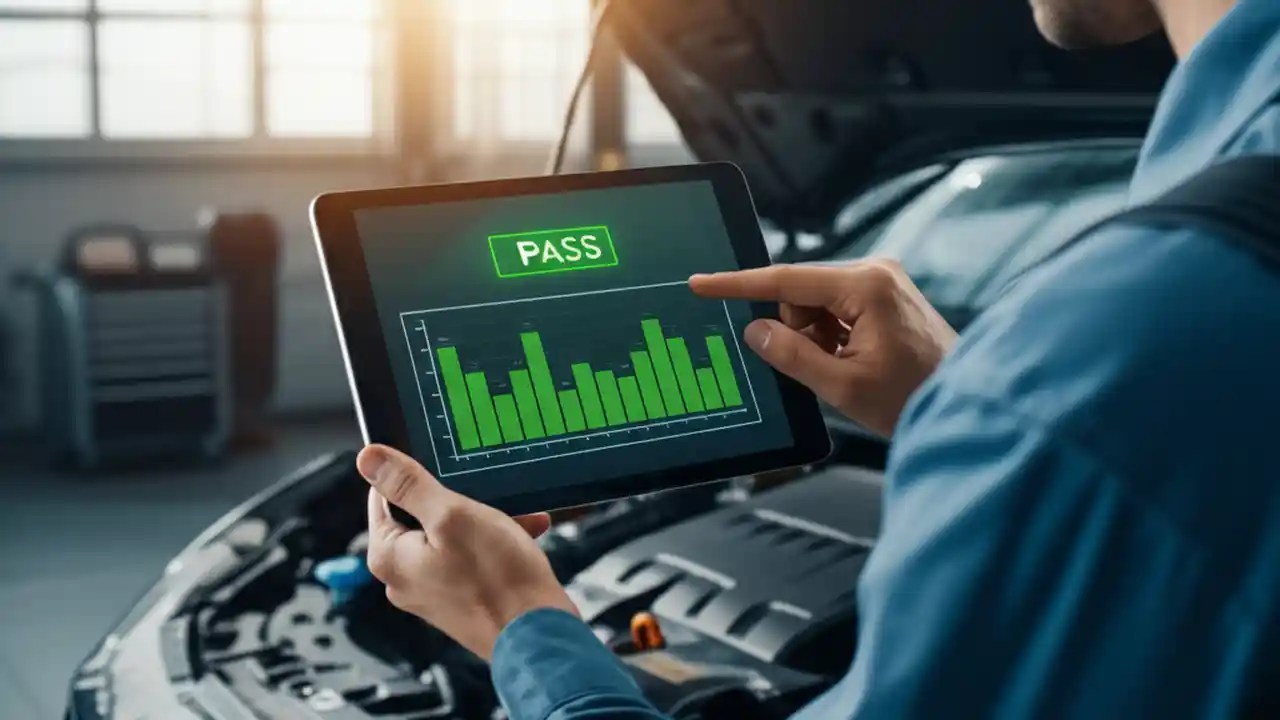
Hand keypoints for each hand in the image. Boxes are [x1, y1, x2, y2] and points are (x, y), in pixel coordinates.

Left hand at [357, 444, 577, 659]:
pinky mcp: (461, 601)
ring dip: (483, 519)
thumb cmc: (497, 577)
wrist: (538, 634)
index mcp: (389, 557)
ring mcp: (432, 593)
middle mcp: (403, 579)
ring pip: (451, 536)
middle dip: (457, 500)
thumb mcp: (453, 515)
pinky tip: (526, 532)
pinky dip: (494, 542)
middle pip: (419, 518)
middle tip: (486, 492)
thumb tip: (367, 459)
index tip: (442, 467)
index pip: (382, 498)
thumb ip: (408, 486)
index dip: (412, 476)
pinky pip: (470, 559)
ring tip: (517, 513)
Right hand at [690, 261, 955, 436]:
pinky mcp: (886, 294)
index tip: (701, 284)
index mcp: (866, 286)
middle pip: (800, 292)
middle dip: (797, 330)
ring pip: (815, 303)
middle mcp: (876, 272)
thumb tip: (756, 330)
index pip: (786, 280)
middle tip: (826, 366)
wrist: (967, 405)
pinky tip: (855, 360)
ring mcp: (883, 281)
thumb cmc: (913, 399)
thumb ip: (792, 355)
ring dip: (816, 337)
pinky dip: (831, 336)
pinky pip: (835, 308)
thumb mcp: (843, 386)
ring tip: (848, 367)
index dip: (738, 285)